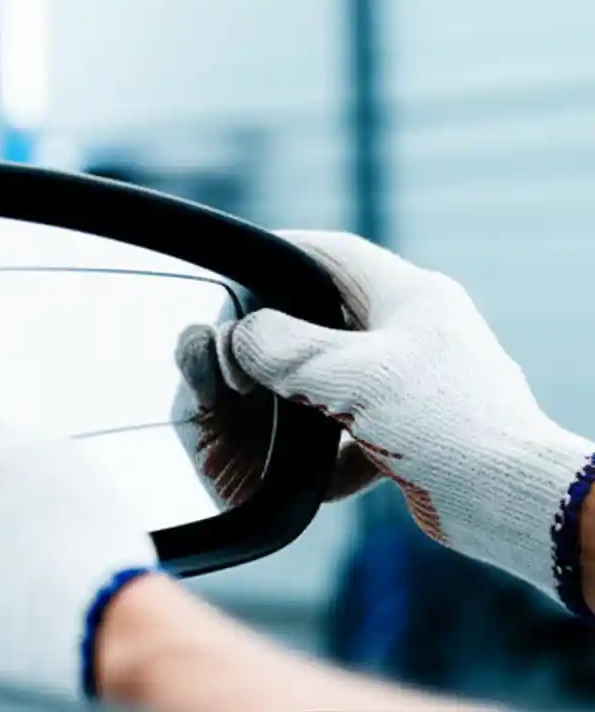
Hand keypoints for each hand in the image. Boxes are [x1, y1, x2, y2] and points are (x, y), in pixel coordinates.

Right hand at [178, 230, 594, 608]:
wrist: (510, 499)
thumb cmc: (446, 423)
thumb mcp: (352, 375)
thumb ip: (288, 350)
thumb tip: (243, 337)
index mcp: (411, 296)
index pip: (335, 254)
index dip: (285, 252)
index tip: (244, 264)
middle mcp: (419, 331)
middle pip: (333, 315)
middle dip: (286, 333)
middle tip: (242, 346)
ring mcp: (421, 381)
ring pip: (342, 375)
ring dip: (304, 394)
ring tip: (267, 406)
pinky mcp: (420, 431)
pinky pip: (358, 428)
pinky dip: (330, 448)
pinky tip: (309, 470)